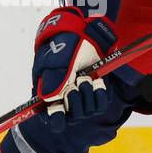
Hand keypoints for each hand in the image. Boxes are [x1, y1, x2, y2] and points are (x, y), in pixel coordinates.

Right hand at [32, 6, 115, 132]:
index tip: (58, 110)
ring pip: (87, 112)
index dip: (56, 119)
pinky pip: (101, 104)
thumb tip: (52, 102)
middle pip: (73, 117)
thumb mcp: (55, 62)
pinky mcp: (98, 92)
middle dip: (75, 101)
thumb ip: (53, 83)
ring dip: (87, 95)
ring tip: (85, 78)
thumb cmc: (63, 46)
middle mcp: (67, 100)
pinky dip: (100, 94)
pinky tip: (97, 81)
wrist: (84, 32)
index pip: (52, 119)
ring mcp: (83, 97)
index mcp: (51, 95)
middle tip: (74, 84)